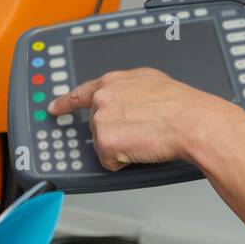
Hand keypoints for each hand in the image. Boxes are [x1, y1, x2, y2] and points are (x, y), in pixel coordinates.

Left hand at [47, 67, 218, 170]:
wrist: (190, 122)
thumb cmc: (180, 104)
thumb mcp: (150, 81)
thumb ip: (127, 86)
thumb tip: (125, 95)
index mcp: (112, 82)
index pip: (81, 93)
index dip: (65, 103)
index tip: (54, 108)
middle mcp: (103, 98)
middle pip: (96, 125)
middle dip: (114, 133)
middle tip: (139, 132)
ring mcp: (101, 120)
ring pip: (102, 144)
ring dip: (120, 147)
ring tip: (144, 138)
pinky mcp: (105, 142)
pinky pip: (108, 161)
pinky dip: (122, 162)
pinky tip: (140, 149)